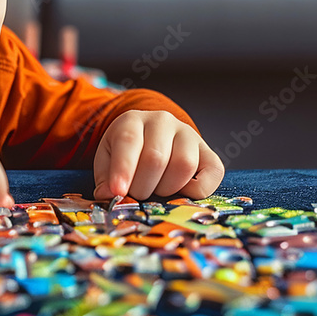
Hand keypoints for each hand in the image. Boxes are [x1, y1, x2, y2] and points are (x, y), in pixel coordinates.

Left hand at [92, 110, 224, 200]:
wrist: (152, 143)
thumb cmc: (127, 156)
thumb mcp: (107, 162)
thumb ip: (105, 179)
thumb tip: (109, 195)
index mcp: (132, 120)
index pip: (129, 140)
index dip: (123, 169)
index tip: (117, 192)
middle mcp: (163, 121)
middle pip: (156, 158)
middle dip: (142, 187)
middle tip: (136, 195)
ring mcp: (189, 135)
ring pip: (183, 165)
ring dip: (166, 189)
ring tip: (156, 190)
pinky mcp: (209, 154)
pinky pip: (211, 175)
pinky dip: (195, 191)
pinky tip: (180, 190)